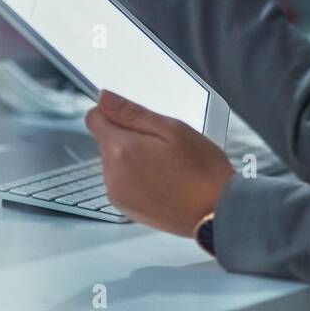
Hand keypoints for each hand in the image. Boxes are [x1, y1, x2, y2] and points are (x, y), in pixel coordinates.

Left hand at [85, 90, 233, 237]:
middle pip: (106, 140)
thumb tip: (104, 98)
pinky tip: (162, 180)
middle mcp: (112, 174)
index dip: (113, 112)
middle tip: (163, 145)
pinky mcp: (125, 208)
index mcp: (121, 150)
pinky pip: (122, 182)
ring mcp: (117, 194)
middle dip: (129, 137)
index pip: (94, 118)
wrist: (215, 212)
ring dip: (133, 158)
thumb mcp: (173, 129)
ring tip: (166, 165)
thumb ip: (132, 112)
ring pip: (115, 162)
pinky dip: (136, 178)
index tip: (135, 118)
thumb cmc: (201, 172)